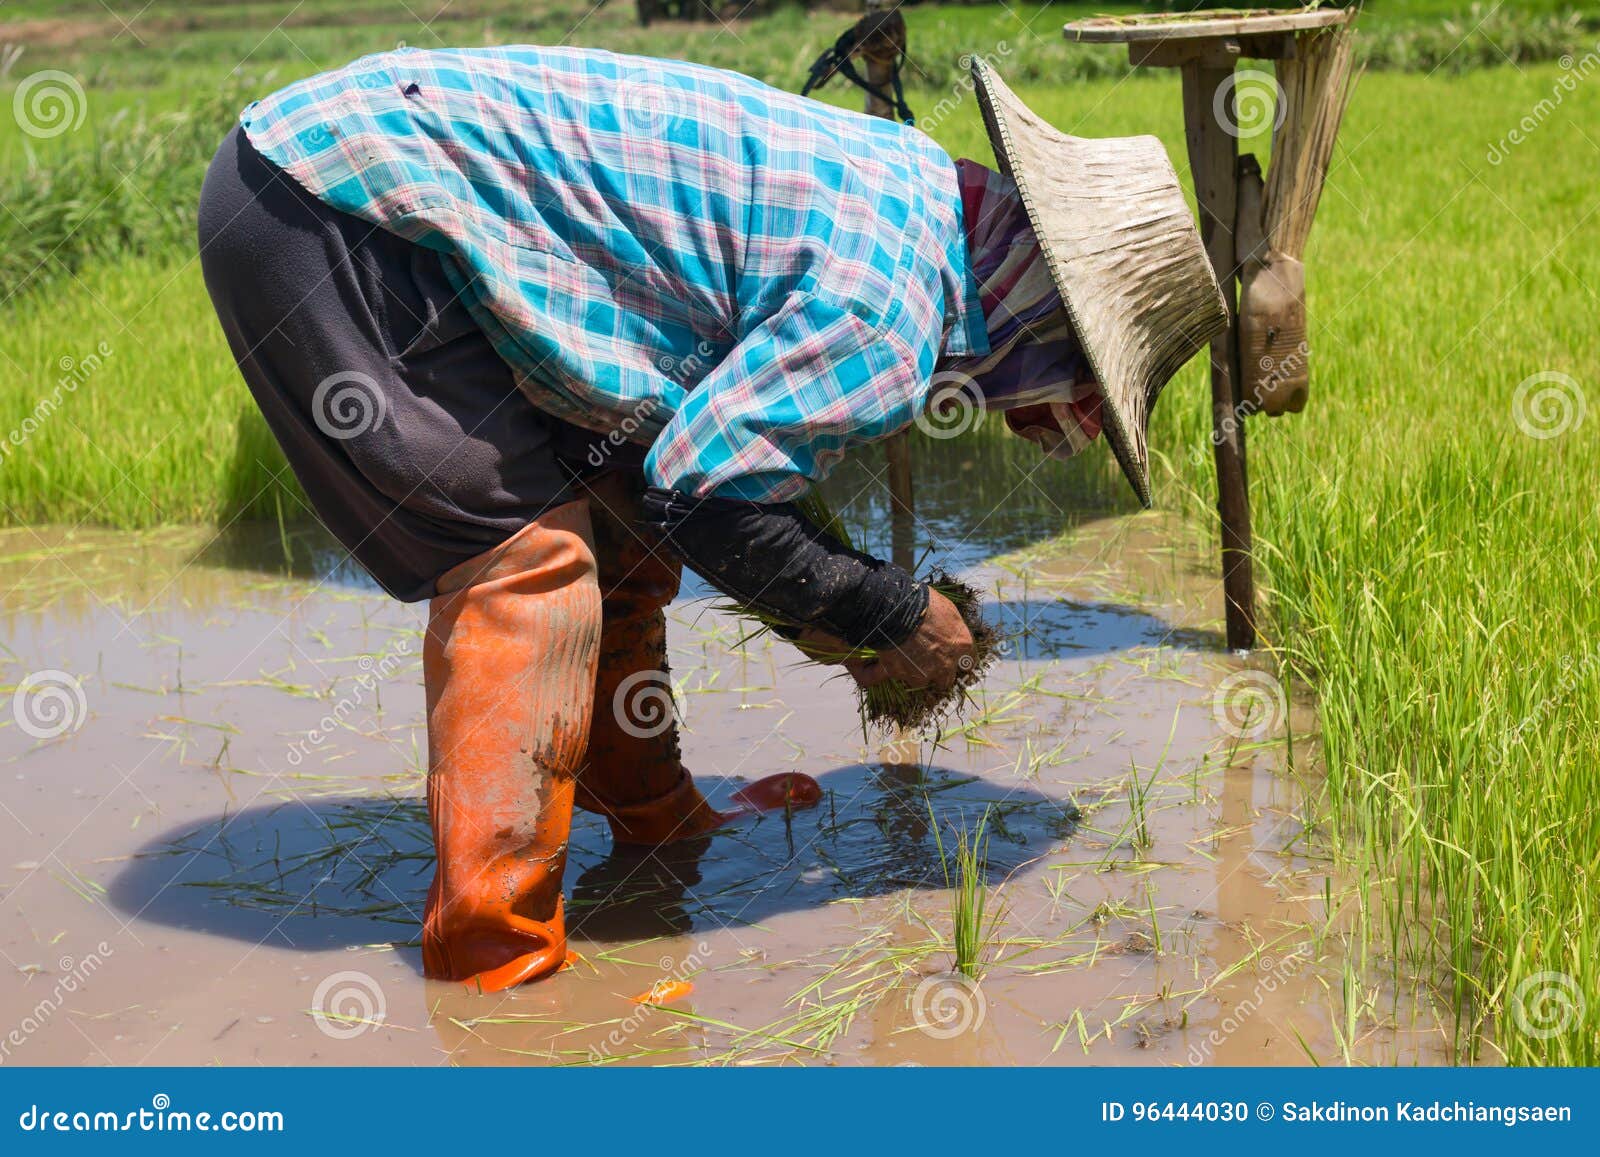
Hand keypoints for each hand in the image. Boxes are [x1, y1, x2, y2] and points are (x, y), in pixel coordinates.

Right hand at [844, 588, 974, 691]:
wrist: (898, 608)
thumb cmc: (925, 603)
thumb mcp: (947, 609)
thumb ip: (951, 626)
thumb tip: (948, 628)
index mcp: (962, 645)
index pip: (968, 662)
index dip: (958, 660)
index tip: (952, 658)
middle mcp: (946, 664)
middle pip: (946, 680)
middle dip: (938, 674)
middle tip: (928, 663)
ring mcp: (923, 673)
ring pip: (920, 681)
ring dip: (913, 673)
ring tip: (901, 659)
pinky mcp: (900, 674)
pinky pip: (894, 677)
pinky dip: (884, 672)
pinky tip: (877, 665)